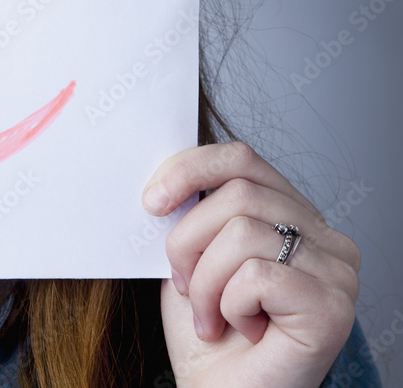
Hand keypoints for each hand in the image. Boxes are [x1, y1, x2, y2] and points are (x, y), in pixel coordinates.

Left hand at [144, 142, 360, 387]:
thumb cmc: (207, 329)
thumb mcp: (191, 255)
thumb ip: (192, 211)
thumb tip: (164, 177)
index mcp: (292, 214)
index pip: (242, 159)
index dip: (190, 169)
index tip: (151, 201)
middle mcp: (325, 236)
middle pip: (237, 194)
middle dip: (188, 240)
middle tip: (184, 285)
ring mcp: (336, 270)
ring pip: (242, 233)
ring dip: (206, 282)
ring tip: (211, 315)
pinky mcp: (333, 306)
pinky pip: (257, 276)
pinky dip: (230, 305)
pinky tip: (241, 328)